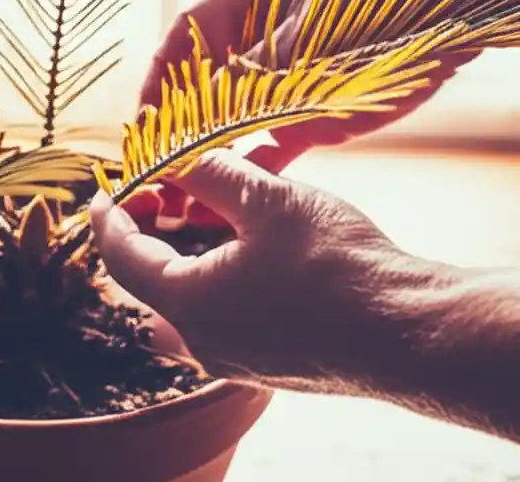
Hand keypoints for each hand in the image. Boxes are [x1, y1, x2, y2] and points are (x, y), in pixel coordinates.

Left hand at [93, 149, 448, 391]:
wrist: (411, 332)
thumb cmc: (338, 265)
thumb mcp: (269, 200)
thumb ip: (211, 174)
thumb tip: (176, 154)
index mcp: (187, 303)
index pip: (121, 257)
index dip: (110, 215)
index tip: (108, 187)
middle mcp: (201, 343)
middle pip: (152, 281)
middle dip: (155, 231)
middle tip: (174, 190)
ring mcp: (235, 361)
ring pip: (190, 301)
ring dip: (193, 255)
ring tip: (222, 211)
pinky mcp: (269, 366)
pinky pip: (224, 319)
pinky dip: (223, 280)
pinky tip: (259, 248)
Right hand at [132, 0, 476, 229]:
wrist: (467, 3)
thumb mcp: (319, 26)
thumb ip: (262, 66)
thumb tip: (205, 106)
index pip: (190, 33)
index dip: (162, 76)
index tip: (145, 117)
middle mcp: (266, 28)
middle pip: (206, 77)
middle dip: (180, 119)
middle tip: (158, 160)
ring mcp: (293, 66)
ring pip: (236, 111)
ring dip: (212, 145)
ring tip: (185, 182)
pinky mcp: (322, 103)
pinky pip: (277, 135)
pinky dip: (256, 158)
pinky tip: (232, 184)